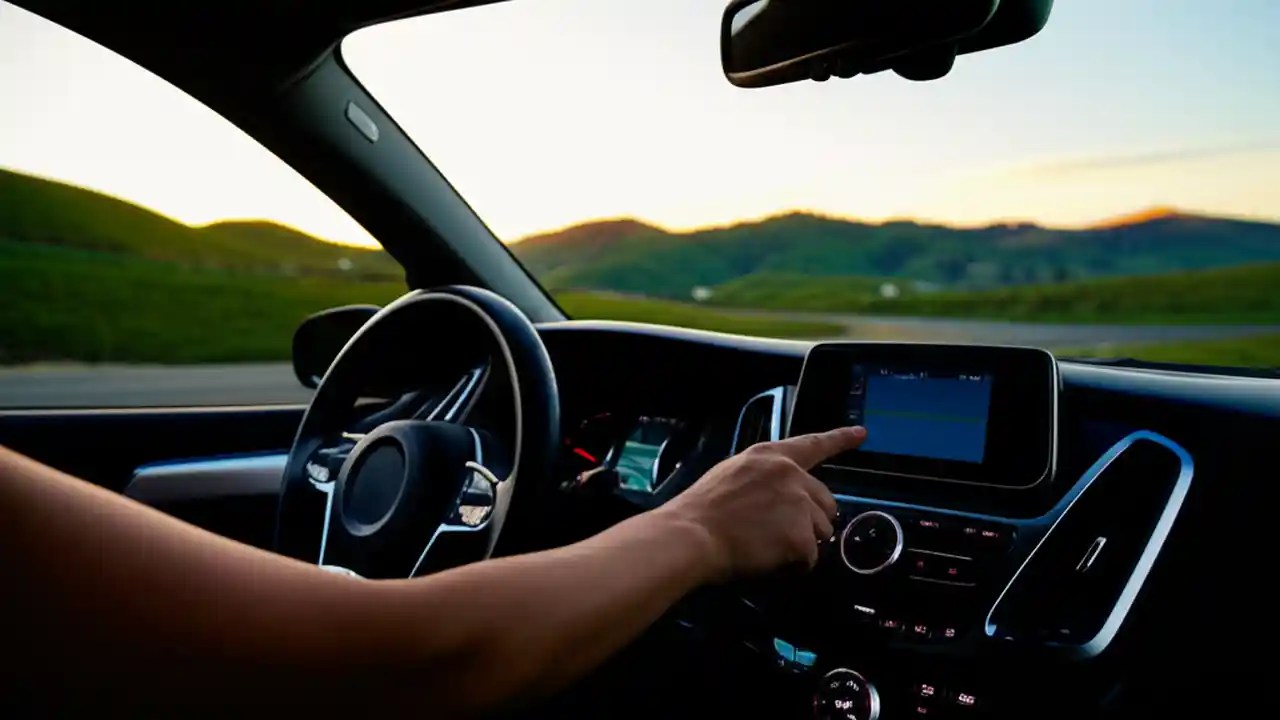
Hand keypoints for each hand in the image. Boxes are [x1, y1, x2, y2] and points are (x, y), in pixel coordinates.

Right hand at [657, 426, 866, 582]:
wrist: (692, 535)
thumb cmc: (701, 510)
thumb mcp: (732, 475)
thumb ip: (763, 479)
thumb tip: (781, 499)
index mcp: (770, 456)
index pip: (812, 445)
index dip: (839, 439)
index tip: (860, 433)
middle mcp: (791, 475)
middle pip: (825, 502)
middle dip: (810, 521)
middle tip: (778, 535)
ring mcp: (799, 505)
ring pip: (821, 533)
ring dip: (802, 544)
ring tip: (766, 548)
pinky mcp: (801, 536)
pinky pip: (809, 559)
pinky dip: (793, 566)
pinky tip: (766, 560)